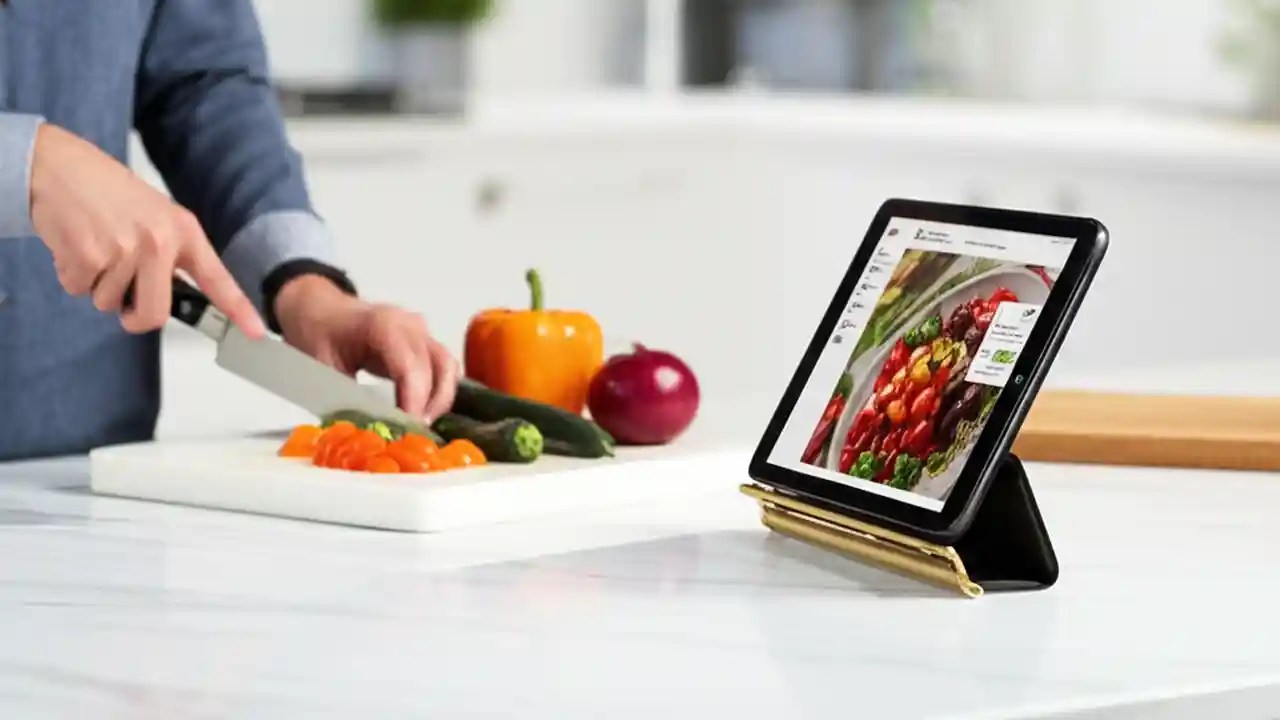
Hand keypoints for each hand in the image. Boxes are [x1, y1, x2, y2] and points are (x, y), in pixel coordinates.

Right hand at [29, 123, 263, 336]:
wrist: (56, 164)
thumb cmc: (105, 190)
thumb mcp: (155, 214)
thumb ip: (171, 253)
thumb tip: (172, 297)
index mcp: (183, 231)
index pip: (216, 278)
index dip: (238, 309)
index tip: (255, 332)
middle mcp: (159, 241)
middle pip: (153, 314)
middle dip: (134, 316)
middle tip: (123, 294)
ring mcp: (123, 249)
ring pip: (108, 303)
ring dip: (97, 284)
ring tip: (95, 244)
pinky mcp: (87, 255)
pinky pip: (79, 290)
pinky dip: (72, 274)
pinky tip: (74, 243)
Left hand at [273, 275, 458, 421]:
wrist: (320, 310)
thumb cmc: (318, 333)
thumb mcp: (321, 366)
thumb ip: (345, 397)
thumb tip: (366, 432)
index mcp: (381, 325)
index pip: (410, 365)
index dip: (414, 399)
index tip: (408, 429)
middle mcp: (409, 325)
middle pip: (437, 366)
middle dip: (430, 405)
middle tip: (414, 434)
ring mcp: (420, 332)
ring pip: (447, 367)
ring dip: (440, 400)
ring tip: (419, 426)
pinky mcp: (424, 343)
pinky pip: (444, 367)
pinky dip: (440, 392)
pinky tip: (423, 413)